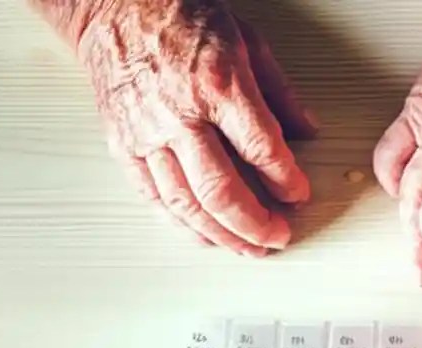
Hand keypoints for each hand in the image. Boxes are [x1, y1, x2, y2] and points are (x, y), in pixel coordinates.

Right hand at [76, 0, 315, 255]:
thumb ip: (280, 92)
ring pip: (185, 203)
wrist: (116, 5)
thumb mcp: (247, 41)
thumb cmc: (179, 16)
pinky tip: (203, 235)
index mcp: (217, 85)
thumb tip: (306, 131)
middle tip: (278, 237)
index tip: (298, 195)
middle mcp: (180, 114)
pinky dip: (180, 224)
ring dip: (221, 234)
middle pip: (221, 190)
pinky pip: (152, 196)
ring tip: (247, 248)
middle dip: (255, 223)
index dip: (285, 181)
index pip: (261, 149)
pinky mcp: (123, 144)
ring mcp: (147, 133)